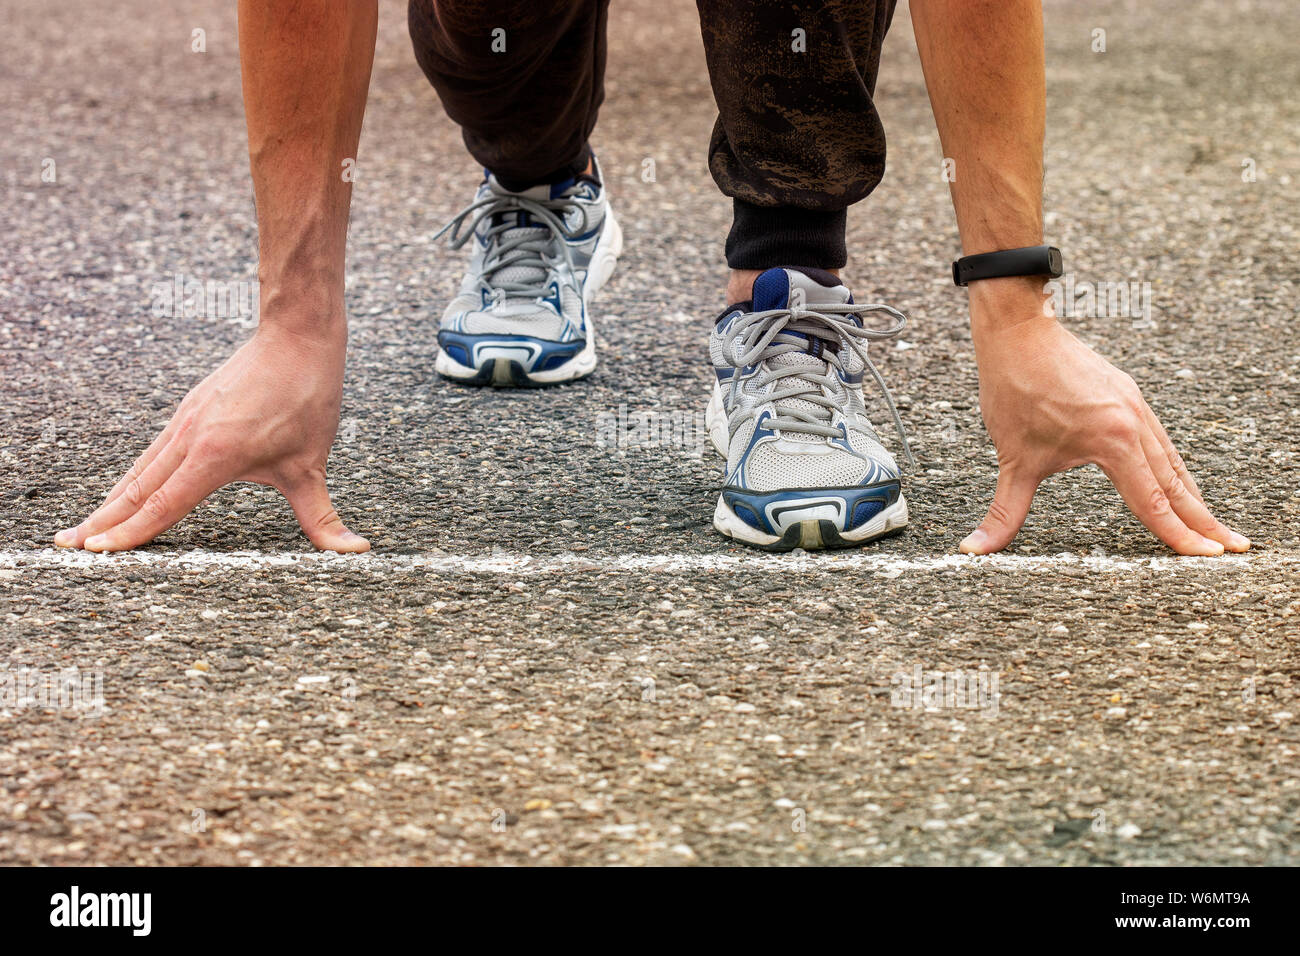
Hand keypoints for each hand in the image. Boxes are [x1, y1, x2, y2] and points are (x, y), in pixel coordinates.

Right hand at [54, 325, 368, 552]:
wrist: (296, 337)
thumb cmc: (306, 399)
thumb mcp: (313, 466)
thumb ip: (323, 516)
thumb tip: (356, 551)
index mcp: (216, 455)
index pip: (164, 504)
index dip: (131, 531)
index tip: (98, 551)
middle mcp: (190, 438)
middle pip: (137, 489)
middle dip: (101, 520)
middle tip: (67, 546)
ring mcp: (186, 421)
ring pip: (140, 469)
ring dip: (110, 499)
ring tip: (83, 526)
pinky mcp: (190, 410)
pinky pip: (153, 451)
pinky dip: (133, 475)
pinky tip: (124, 490)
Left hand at [960, 280, 1248, 555]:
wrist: (1018, 331)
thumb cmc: (1014, 390)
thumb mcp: (1012, 459)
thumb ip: (1003, 511)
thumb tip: (975, 548)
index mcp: (1112, 441)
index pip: (1152, 501)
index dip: (1179, 534)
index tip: (1207, 555)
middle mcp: (1134, 422)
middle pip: (1177, 482)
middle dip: (1205, 519)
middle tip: (1234, 546)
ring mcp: (1135, 405)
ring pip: (1171, 459)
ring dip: (1192, 493)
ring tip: (1212, 521)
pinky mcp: (1128, 394)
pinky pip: (1159, 438)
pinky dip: (1172, 464)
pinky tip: (1175, 478)